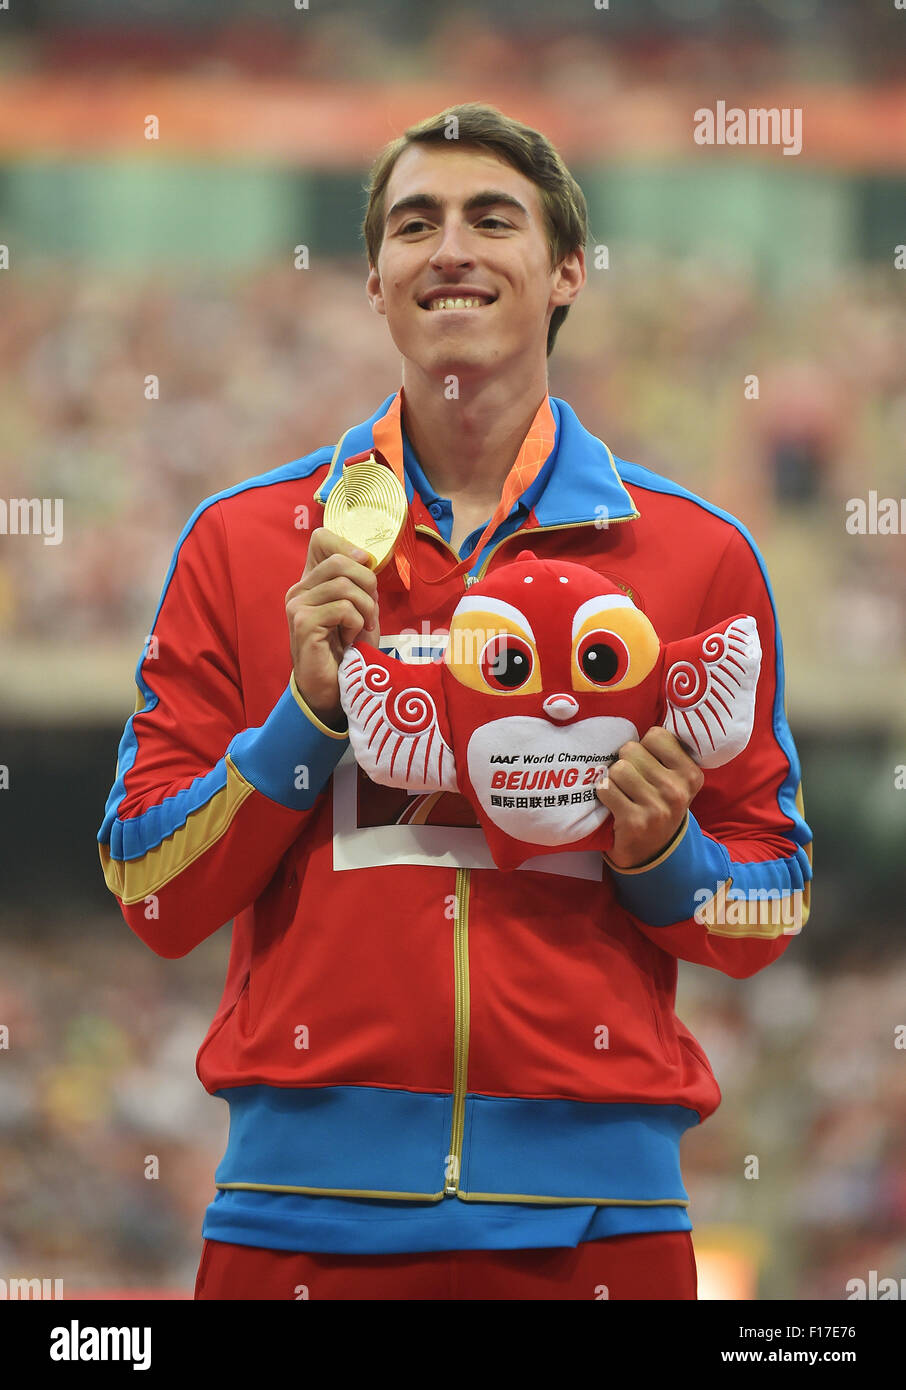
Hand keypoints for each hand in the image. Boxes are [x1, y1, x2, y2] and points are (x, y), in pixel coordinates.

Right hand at [286, 528, 380, 727]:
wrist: (332, 688)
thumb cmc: (348, 650)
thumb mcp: (360, 609)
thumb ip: (360, 582)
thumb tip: (365, 557)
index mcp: (311, 581)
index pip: (322, 538)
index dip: (349, 547)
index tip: (365, 568)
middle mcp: (299, 589)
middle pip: (340, 560)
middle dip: (367, 584)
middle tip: (370, 611)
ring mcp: (297, 605)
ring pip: (344, 585)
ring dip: (364, 608)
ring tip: (361, 628)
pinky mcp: (303, 623)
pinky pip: (343, 608)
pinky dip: (356, 624)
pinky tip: (350, 640)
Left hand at [595, 727, 703, 869]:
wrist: (654, 852)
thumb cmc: (659, 804)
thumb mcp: (675, 779)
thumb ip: (666, 752)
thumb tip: (639, 712)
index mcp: (691, 774)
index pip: (656, 735)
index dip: (644, 746)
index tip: (648, 763)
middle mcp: (678, 789)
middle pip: (631, 749)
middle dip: (626, 762)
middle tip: (633, 781)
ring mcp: (657, 807)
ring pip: (617, 769)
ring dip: (613, 779)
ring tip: (624, 793)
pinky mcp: (635, 822)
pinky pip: (605, 790)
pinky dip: (604, 795)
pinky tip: (614, 804)